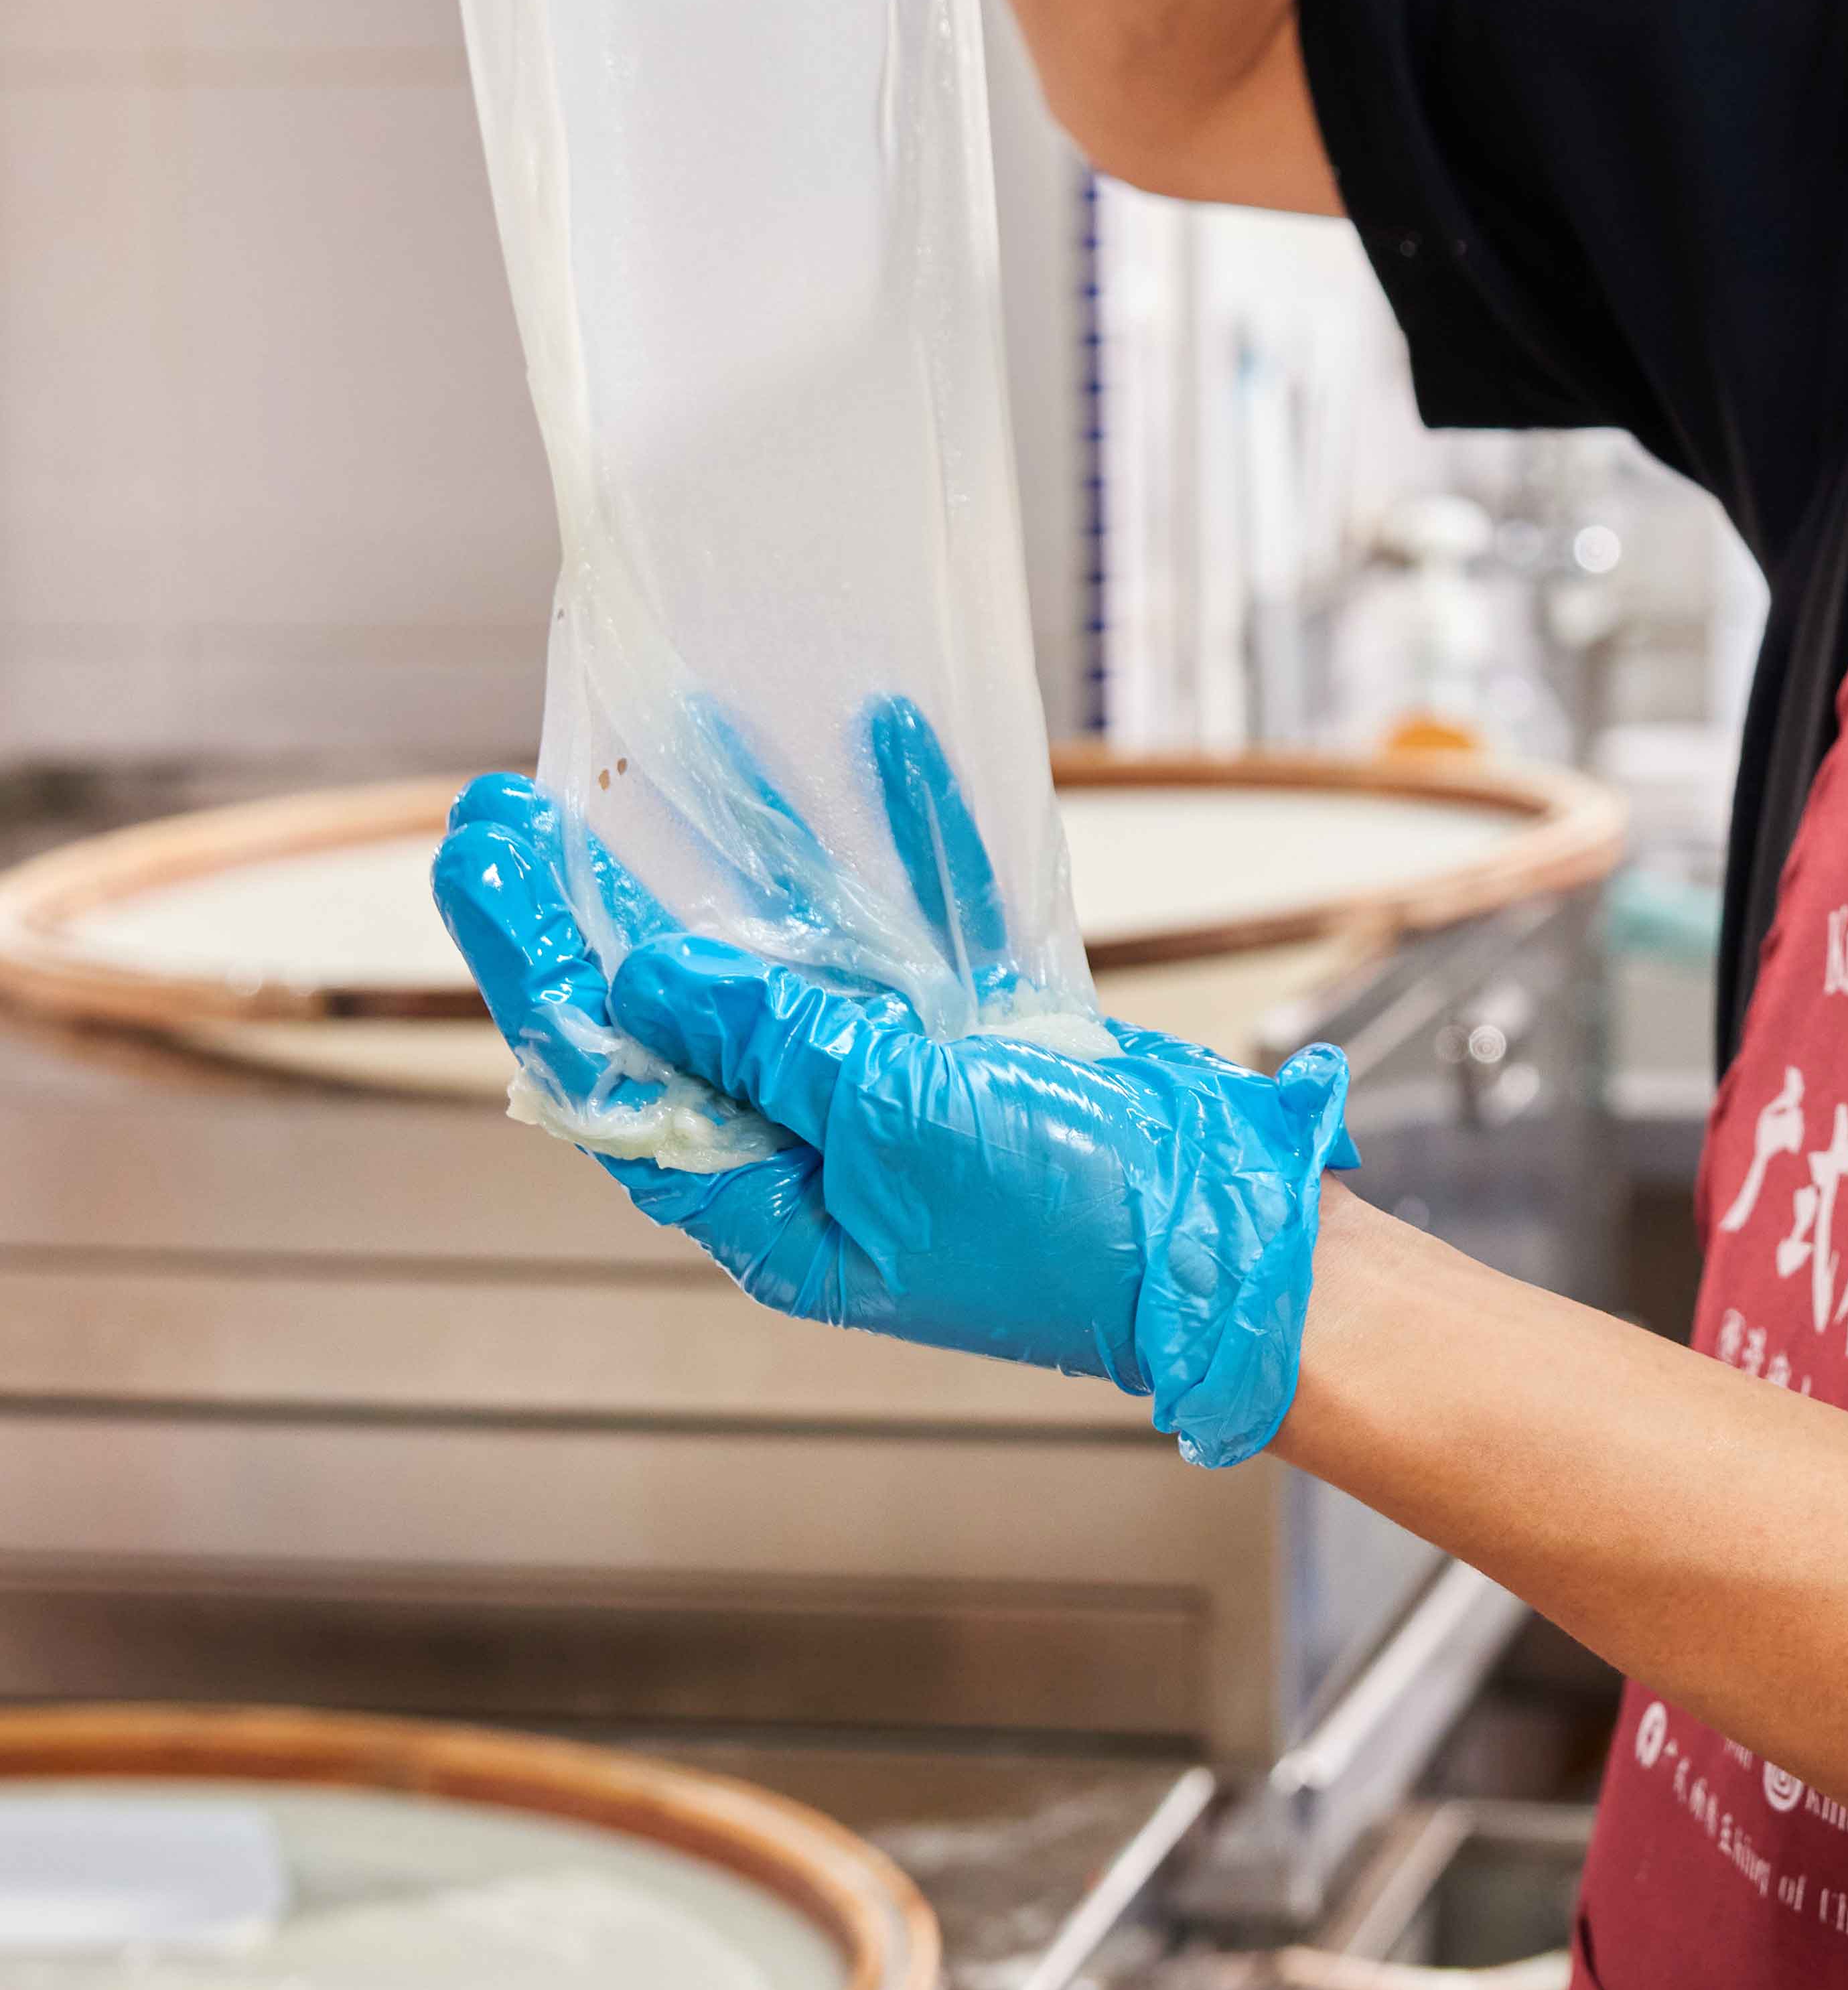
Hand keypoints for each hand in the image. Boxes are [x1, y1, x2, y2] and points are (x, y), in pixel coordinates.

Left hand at [434, 772, 1348, 1465]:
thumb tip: (644, 973)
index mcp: (770, 1206)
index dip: (537, 961)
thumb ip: (773, 1042)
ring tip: (638, 767)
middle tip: (505, 804)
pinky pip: (921, 922)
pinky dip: (904, 838)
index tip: (478, 852)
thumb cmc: (1064, 1222)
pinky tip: (882, 744)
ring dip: (722, 860)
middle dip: (588, 908)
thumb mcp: (899, 1124)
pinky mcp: (978, 1041)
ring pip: (786, 955)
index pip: (611, 1075)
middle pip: (673, 1013)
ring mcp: (897, 1090)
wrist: (1226, 1245)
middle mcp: (814, 1147)